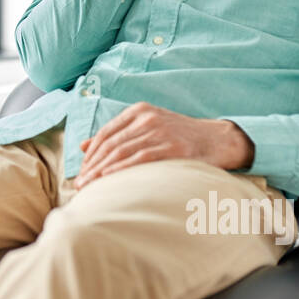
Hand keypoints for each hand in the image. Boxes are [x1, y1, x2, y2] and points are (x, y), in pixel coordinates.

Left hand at [74, 102, 253, 188]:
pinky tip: (109, 180)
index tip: (81, 172)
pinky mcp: (172, 147)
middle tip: (80, 184)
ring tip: (90, 186)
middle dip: (92, 165)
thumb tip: (83, 146)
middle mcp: (147, 118)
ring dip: (102, 171)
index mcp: (139, 111)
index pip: (106, 133)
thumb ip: (117, 135)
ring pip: (122, 151)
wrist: (218, 139)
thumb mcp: (147, 128)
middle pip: (111, 143)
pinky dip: (121, 170)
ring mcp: (160, 131)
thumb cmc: (179, 137)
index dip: (91, 154)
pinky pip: (140, 159)